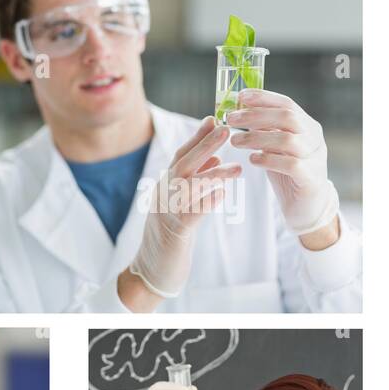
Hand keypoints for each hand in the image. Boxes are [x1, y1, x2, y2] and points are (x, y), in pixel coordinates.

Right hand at [128, 117, 241, 299]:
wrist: (151, 271)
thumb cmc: (169, 238)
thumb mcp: (181, 205)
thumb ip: (195, 182)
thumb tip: (215, 160)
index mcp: (164, 187)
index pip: (180, 156)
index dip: (197, 137)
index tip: (214, 118)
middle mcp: (162, 196)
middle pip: (182, 165)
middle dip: (204, 146)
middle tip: (226, 129)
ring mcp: (166, 213)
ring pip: (188, 187)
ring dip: (213, 175)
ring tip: (237, 168)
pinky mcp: (174, 233)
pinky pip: (192, 214)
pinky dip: (207, 203)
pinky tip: (223, 195)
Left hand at [226, 89, 338, 237]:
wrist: (307, 205)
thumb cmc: (287, 172)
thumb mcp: (275, 147)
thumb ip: (264, 130)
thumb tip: (239, 111)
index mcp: (306, 126)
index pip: (287, 104)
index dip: (264, 98)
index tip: (240, 96)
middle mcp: (313, 138)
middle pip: (287, 117)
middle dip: (256, 116)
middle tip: (230, 119)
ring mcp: (315, 157)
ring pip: (288, 140)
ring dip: (257, 138)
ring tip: (234, 142)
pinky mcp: (310, 178)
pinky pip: (291, 165)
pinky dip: (269, 160)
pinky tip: (252, 160)